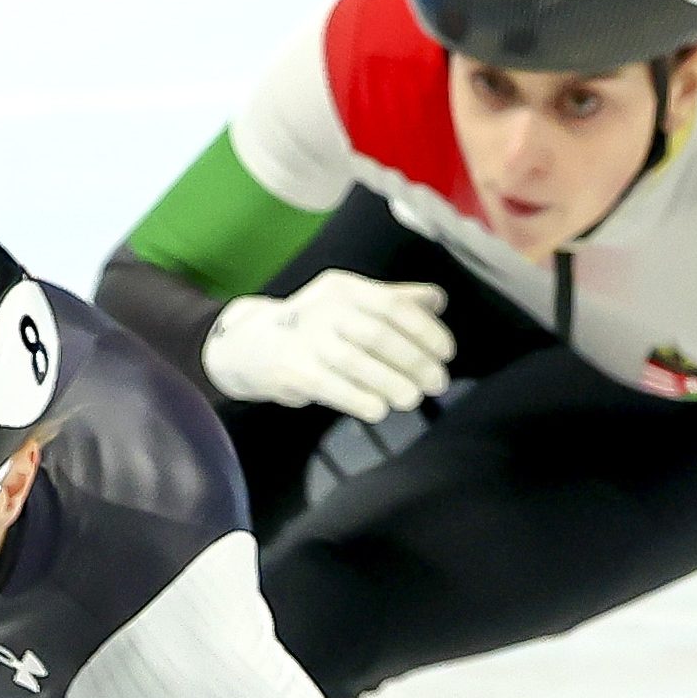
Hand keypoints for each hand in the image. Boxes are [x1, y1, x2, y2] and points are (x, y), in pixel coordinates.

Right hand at [202, 270, 453, 420]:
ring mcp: (305, 339)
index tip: (446, 353)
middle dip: (416, 362)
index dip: (427, 331)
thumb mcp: (348, 303)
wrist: (250, 347)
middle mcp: (324, 308)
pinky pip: (334, 388)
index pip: (394, 306)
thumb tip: (437, 301)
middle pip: (380, 335)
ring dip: (394, 384)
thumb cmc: (312, 327)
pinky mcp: (292, 370)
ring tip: (412, 399)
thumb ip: (392, 300)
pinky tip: (380, 409)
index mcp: (344, 288)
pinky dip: (362, 400)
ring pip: (359, 363)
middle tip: (437, 383)